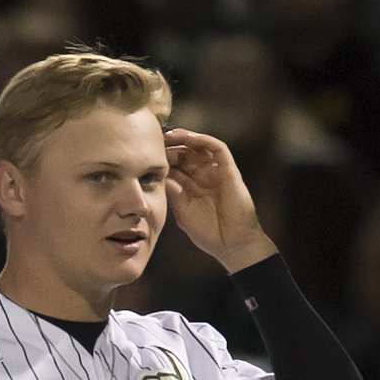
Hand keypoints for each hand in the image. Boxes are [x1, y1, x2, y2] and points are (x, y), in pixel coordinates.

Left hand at [164, 128, 275, 271]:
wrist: (232, 245)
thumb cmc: (209, 233)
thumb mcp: (183, 212)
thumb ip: (174, 194)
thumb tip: (162, 176)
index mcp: (192, 187)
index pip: (176, 166)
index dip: (163, 159)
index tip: (147, 156)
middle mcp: (204, 177)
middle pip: (187, 153)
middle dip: (172, 146)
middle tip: (156, 142)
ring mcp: (217, 173)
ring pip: (202, 147)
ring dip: (186, 138)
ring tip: (170, 135)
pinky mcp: (229, 171)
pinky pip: (219, 149)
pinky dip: (204, 141)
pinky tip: (189, 139)